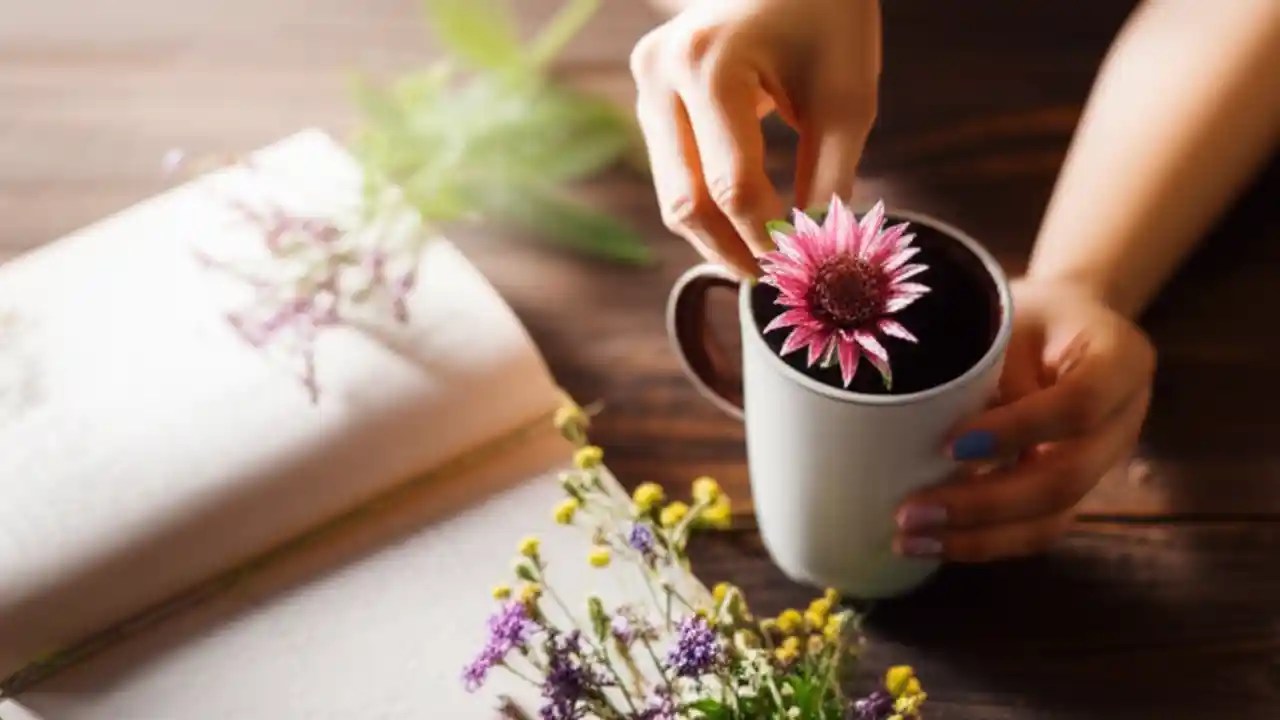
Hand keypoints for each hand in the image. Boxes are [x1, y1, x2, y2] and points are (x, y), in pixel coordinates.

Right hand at [630, 0, 881, 275]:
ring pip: (673, 192)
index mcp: (710, 64)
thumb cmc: (829, 19)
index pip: (734, 185)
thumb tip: (817, 257)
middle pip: (687, 199)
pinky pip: (673, 168)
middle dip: (730, 249)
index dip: (768, 238)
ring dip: (715, 234)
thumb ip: (830, 180)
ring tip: (760, 259)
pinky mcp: (647, 89)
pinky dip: (707, 202)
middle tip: (771, 281)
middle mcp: (661, 72)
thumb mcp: (846, 100)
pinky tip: (741, 225)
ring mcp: (645, 80)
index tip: (800, 270)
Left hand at [894, 279, 1155, 561]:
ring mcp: (1104, 461)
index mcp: (1120, 359)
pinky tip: (933, 544)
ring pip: (1053, 518)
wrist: (1067, 322)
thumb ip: (983, 364)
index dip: (1017, 430)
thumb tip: (920, 426)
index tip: (951, 444)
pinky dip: (984, 541)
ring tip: (911, 540)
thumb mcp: (1007, 312)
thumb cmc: (1027, 311)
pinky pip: (1037, 529)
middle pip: (1066, 478)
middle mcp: (1124, 419)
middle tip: (912, 512)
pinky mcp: (1076, 489)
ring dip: (978, 537)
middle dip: (984, 503)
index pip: (1080, 404)